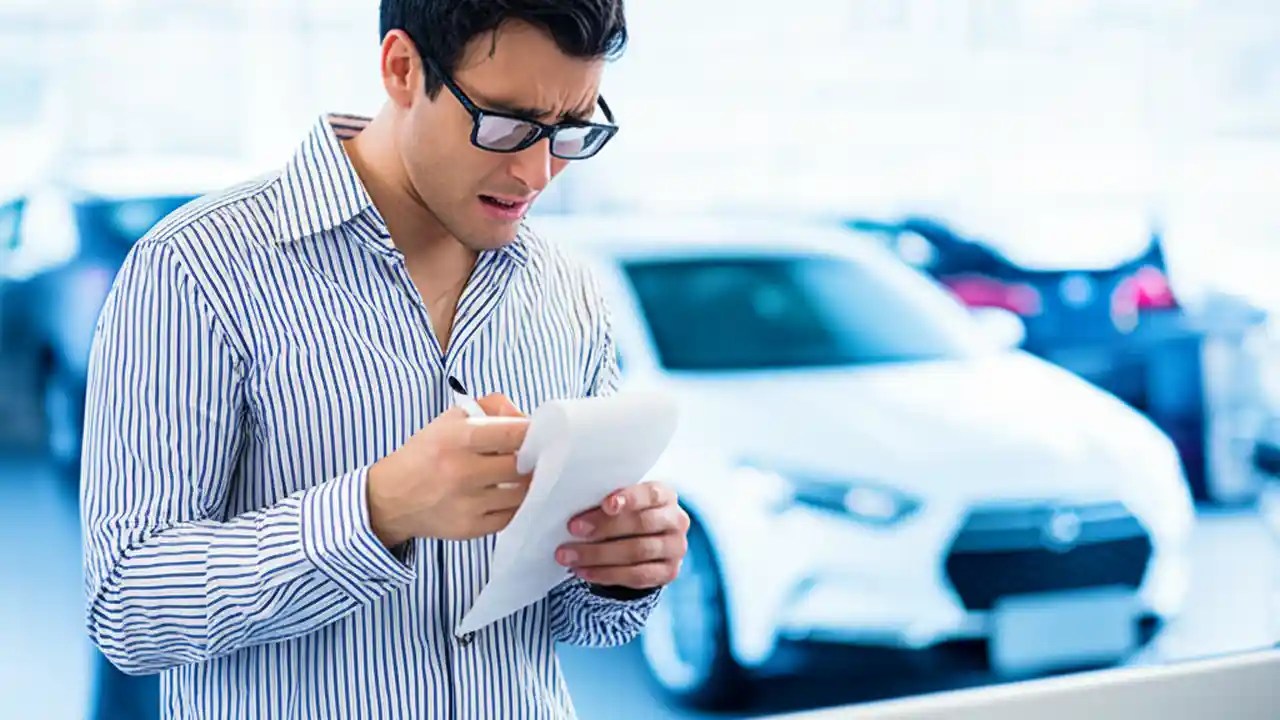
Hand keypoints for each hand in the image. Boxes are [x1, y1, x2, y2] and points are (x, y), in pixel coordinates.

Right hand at [367, 394, 530, 545]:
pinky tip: (510, 494)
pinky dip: (516, 504)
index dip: (533, 432)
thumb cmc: (427, 453)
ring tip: (523, 474)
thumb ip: (492, 407)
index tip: (540, 432)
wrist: (391, 499)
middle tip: (535, 455)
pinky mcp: (471, 528)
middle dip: (533, 458)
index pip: (512, 433)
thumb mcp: (451, 419)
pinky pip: (511, 515)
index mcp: (457, 439)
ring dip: (527, 483)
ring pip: (521, 493)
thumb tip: (525, 418)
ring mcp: (467, 504)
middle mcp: (461, 472)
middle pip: (521, 465)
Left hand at [555, 481, 689, 589]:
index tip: (606, 504)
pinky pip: (636, 576)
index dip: (629, 499)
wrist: (646, 541)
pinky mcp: (669, 572)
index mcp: (665, 495)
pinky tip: (584, 571)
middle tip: (573, 529)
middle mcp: (676, 521)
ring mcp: (676, 548)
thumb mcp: (622, 502)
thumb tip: (576, 512)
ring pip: (637, 552)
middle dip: (604, 528)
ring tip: (569, 556)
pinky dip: (606, 575)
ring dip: (598, 555)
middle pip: (641, 524)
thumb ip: (607, 503)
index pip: (650, 494)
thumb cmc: (627, 514)